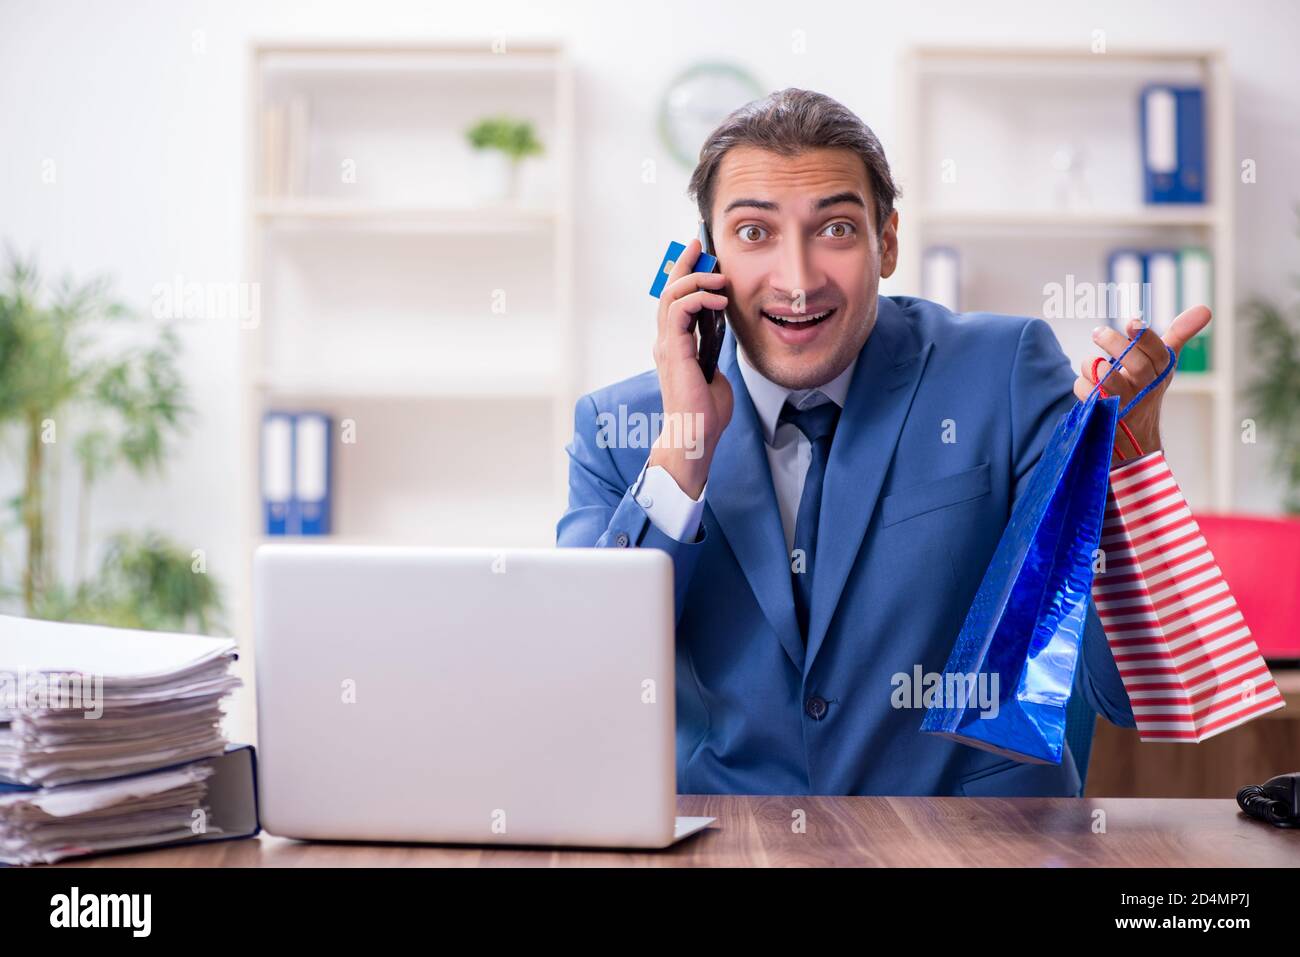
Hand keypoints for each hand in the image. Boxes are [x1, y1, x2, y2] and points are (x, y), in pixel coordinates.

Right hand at [648, 237, 733, 497]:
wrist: (696, 436)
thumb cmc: (706, 413)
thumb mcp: (716, 375)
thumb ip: (715, 355)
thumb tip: (723, 341)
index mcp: (675, 346)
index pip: (675, 302)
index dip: (685, 275)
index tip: (700, 254)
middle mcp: (666, 342)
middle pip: (668, 291)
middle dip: (685, 264)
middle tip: (700, 245)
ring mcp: (667, 345)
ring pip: (671, 296)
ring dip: (695, 280)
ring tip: (718, 278)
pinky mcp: (674, 350)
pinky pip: (679, 312)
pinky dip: (698, 299)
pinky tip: (718, 301)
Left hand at [1073, 305, 1212, 463]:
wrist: (1133, 435)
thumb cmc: (1146, 388)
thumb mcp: (1163, 363)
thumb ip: (1178, 334)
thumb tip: (1205, 309)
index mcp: (1160, 372)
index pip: (1159, 353)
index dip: (1146, 338)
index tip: (1133, 322)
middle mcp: (1145, 389)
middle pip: (1137, 366)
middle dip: (1116, 345)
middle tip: (1098, 331)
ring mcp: (1125, 404)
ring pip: (1108, 381)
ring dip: (1093, 366)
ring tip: (1092, 361)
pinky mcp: (1105, 417)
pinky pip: (1089, 395)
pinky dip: (1083, 385)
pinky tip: (1087, 383)